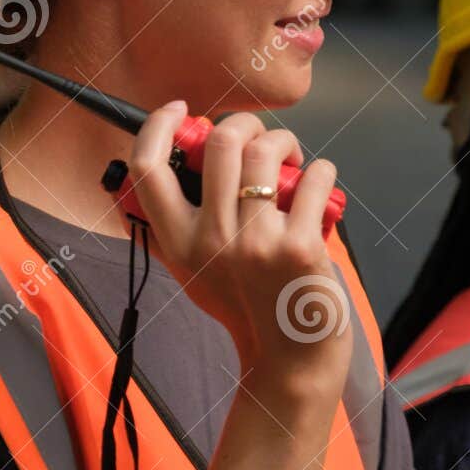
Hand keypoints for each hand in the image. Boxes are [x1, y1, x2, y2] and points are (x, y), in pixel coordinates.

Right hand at [128, 102, 351, 387]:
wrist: (289, 360)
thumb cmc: (247, 307)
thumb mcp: (194, 272)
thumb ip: (178, 226)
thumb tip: (170, 165)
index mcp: (177, 244)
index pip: (147, 168)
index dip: (158, 126)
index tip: (180, 110)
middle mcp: (211, 241)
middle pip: (220, 143)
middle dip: (246, 123)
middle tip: (260, 137)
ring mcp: (257, 243)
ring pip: (267, 151)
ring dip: (285, 141)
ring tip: (293, 158)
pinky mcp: (300, 246)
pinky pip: (314, 177)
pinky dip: (322, 171)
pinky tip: (321, 182)